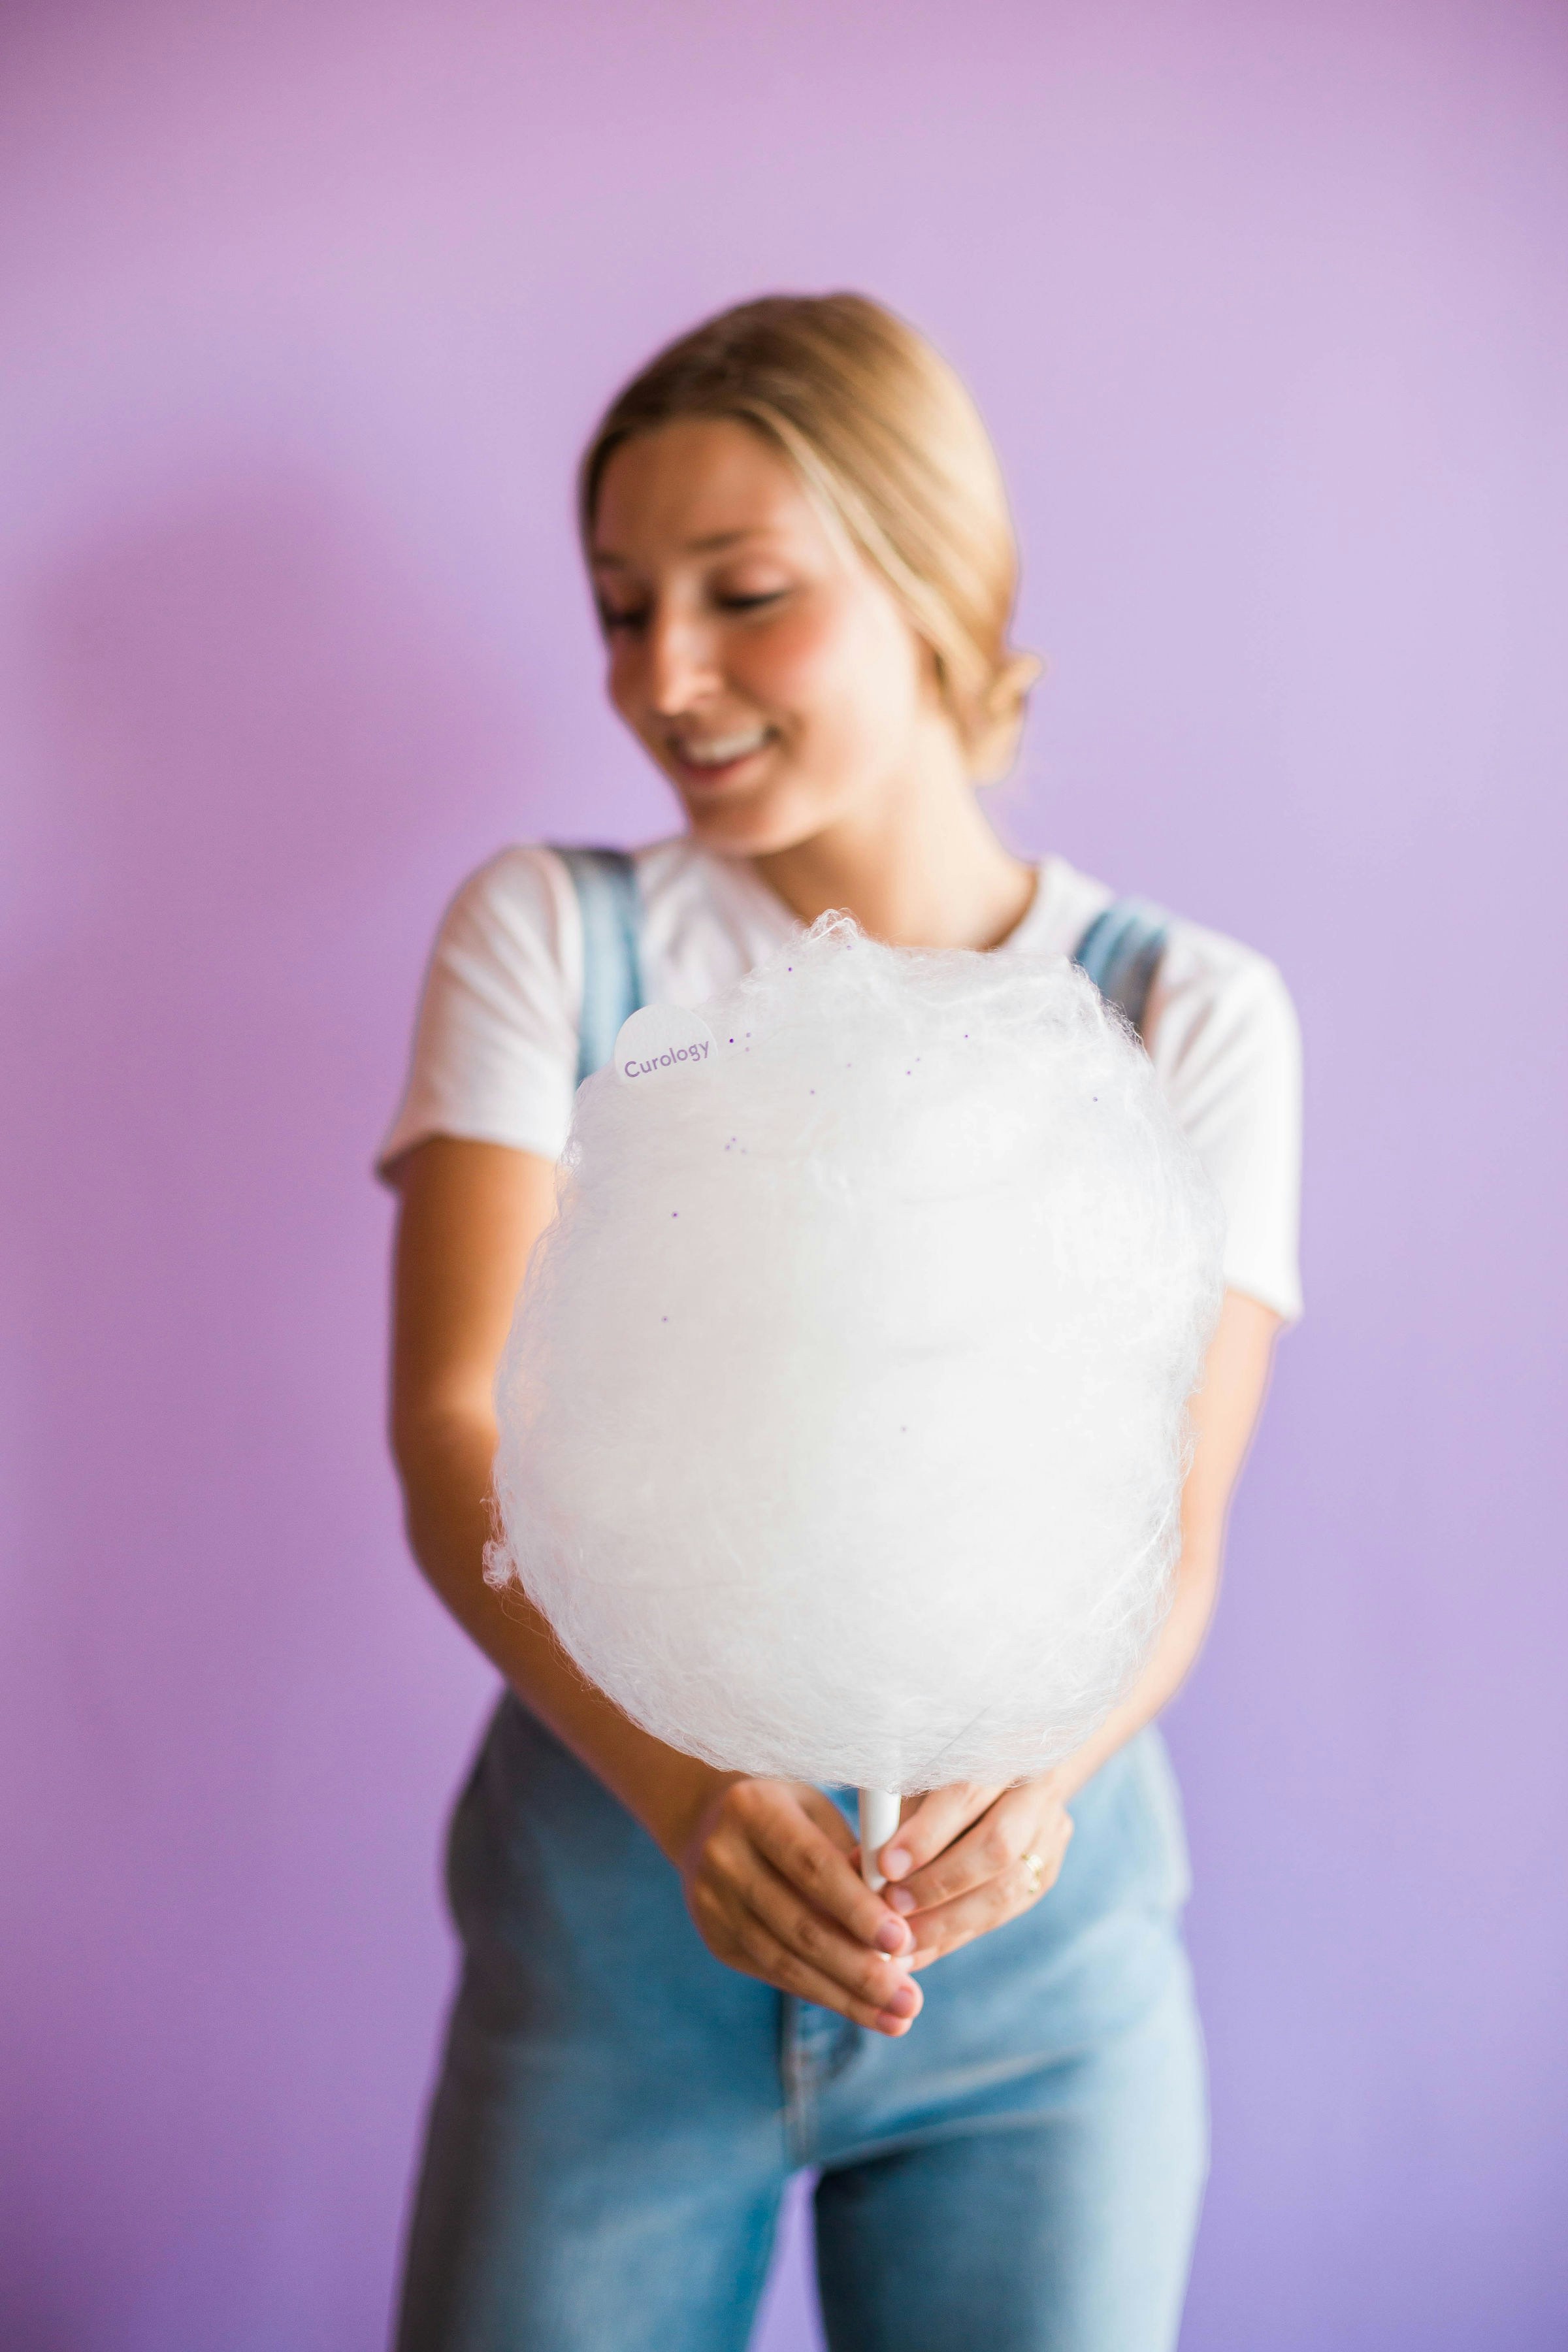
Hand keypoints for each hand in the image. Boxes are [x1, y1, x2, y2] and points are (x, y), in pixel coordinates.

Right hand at [678, 1779, 923, 2035]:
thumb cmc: (790, 1813)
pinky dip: (821, 1993)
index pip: (811, 1866)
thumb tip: (899, 1920)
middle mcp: (724, 1857)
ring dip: (845, 1997)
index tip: (903, 1940)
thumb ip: (854, 1856)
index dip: (857, 1908)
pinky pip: (774, 1974)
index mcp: (754, 1808)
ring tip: (897, 2017)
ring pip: (785, 1962)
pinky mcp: (715, 1940)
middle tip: (910, 2000)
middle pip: (799, 1926)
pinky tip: (861, 2007)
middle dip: (860, 1970)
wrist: (708, 1820)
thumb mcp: (820, 1811)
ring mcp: (712, 1903)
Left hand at [873, 1777, 1073, 1969]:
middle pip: (996, 1847)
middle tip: (891, 1910)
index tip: (886, 1866)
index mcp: (1002, 1744)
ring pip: (1008, 1889)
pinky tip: (924, 1949)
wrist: (1018, 1759)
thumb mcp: (922, 1772)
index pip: (966, 1794)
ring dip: (949, 1923)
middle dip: (938, 1885)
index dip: (926, 1835)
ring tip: (903, 1944)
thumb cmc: (950, 1762)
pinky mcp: (1049, 1867)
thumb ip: (898, 1812)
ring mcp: (1052, 1830)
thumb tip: (861, 1863)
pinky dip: (961, 1932)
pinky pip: (1007, 1910)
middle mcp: (1037, 1787)